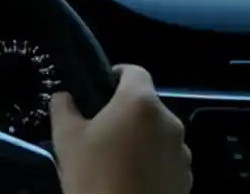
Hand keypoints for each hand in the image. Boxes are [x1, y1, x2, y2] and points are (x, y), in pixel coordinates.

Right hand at [49, 64, 191, 193]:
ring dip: (142, 138)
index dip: (118, 74)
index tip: (104, 85)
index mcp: (140, 103)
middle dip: (127, 113)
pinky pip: (167, 159)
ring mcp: (182, 151)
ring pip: (159, 133)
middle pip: (147, 105)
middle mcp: (169, 121)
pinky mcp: (186, 177)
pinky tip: (134, 178)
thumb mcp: (66, 140)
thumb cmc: (94, 177)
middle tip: (103, 130)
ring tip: (119, 159)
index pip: (135, 72)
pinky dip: (154, 162)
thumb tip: (63, 97)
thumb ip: (63, 108)